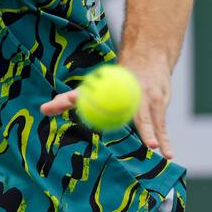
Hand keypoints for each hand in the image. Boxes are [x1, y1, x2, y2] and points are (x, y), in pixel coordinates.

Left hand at [38, 54, 175, 158]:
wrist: (147, 56)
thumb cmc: (116, 78)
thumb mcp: (94, 86)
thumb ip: (69, 99)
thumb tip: (42, 110)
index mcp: (106, 88)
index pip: (84, 95)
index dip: (71, 99)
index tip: (63, 102)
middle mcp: (126, 92)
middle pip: (118, 110)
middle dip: (117, 119)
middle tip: (113, 130)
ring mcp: (146, 97)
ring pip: (146, 120)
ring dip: (151, 134)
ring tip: (153, 149)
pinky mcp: (160, 104)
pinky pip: (161, 126)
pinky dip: (164, 140)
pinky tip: (168, 155)